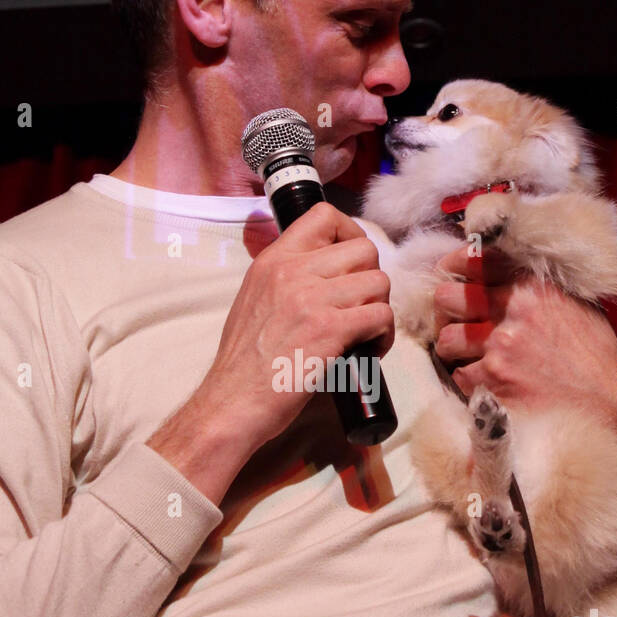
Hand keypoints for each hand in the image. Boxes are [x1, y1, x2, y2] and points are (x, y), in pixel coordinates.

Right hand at [201, 201, 394, 449]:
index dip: (351, 234)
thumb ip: (285, 280)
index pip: (325, 216)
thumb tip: (321, 275)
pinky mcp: (329, 329)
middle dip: (371, 279)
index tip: (352, 264)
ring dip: (380, 309)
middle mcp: (292, 271)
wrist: (232, 401)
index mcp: (273, 260)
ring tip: (366, 333)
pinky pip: (381, 315)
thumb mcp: (254, 300)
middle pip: (364, 250)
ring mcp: (312, 298)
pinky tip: (368, 351)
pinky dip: (383, 335)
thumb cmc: (243, 363)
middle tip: (361, 307)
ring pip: (378, 282)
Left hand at [432, 245, 616, 441]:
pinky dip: (468, 380)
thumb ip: (538, 287)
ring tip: (468, 355)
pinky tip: (486, 382)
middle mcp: (513, 311)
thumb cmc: (595, 356)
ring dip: (453, 348)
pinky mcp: (491, 382)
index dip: (455, 266)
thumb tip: (503, 273)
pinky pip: (458, 375)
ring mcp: (499, 348)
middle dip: (447, 309)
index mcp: (534, 286)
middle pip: (447, 297)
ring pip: (446, 339)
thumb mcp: (576, 304)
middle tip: (456, 320)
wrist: (607, 406)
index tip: (449, 273)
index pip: (475, 261)